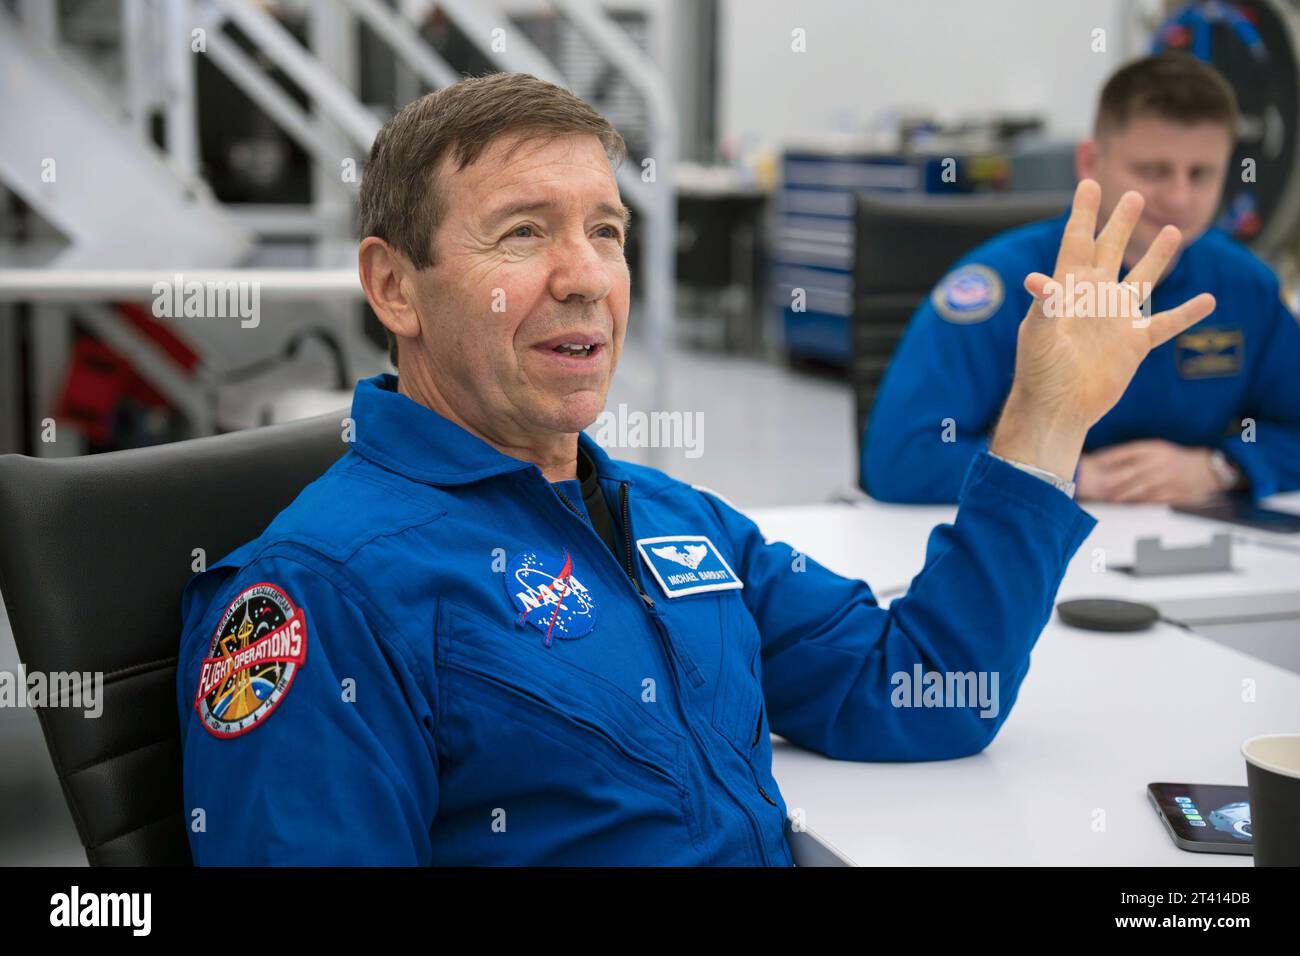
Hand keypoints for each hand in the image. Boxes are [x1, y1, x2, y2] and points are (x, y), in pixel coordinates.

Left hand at [990, 180, 1215, 480]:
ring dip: (1157, 256)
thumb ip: (1042, 307)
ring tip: (1171, 230)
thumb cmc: (1038, 372)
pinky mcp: (1133, 344)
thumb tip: (1037, 281)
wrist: (1056, 409)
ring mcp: (1115, 319)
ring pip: (1141, 280)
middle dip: (1120, 223)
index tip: (1090, 183)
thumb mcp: (1036, 336)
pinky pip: (1166, 323)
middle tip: (1133, 195)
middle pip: (1110, 251)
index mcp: (1068, 290)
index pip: (1077, 242)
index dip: (1084, 213)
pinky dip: (1187, 313)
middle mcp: (1093, 298)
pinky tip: (1206, 299)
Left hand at [1076, 440, 1222, 503]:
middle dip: (1115, 478)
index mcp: (1154, 448)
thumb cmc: (1175, 459)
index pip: (1127, 451)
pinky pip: (1154, 498)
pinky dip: (1141, 503)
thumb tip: (1107, 461)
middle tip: (1099, 485)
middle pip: (1132, 470)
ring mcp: (1167, 477)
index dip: (1109, 457)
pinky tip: (1130, 506)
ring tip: (1111, 499)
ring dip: (1125, 494)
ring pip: (1142, 487)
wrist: (1207, 469)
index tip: (1095, 462)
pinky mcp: (1174, 492)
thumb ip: (1135, 455)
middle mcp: (1160, 461)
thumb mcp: (1158, 449)